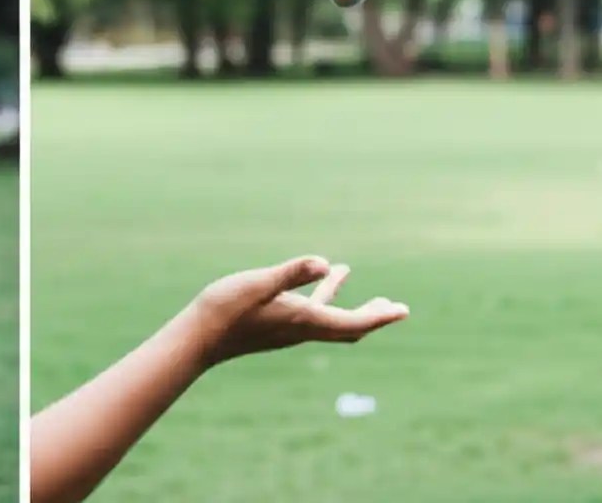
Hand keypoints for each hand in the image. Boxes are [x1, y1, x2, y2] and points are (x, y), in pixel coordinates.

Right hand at [193, 255, 407, 366]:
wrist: (198, 338)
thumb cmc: (225, 309)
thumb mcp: (258, 284)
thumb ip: (291, 273)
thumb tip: (326, 263)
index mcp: (304, 320)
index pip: (354, 322)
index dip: (380, 316)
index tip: (403, 310)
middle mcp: (301, 329)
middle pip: (348, 327)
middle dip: (373, 316)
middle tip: (395, 308)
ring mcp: (288, 329)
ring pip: (328, 320)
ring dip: (346, 302)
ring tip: (349, 275)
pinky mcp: (275, 325)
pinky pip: (308, 313)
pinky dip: (319, 297)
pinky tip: (309, 279)